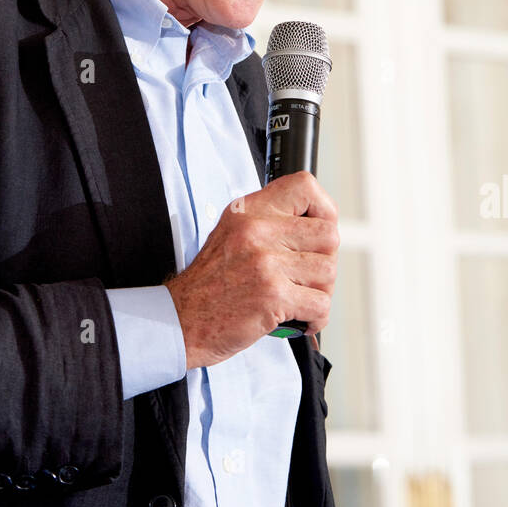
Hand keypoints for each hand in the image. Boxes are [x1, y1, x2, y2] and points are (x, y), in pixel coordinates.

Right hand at [164, 172, 337, 368]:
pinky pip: (321, 304)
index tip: (318, 231)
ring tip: (299, 299)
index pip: (305, 187)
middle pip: (328, 235)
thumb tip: (316, 224)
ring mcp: (266, 262)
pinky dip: (316, 317)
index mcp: (250, 211)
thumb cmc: (209, 283)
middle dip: (324, 260)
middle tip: (306, 276)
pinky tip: (300, 319)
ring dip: (320, 292)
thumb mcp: (232, 233)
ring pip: (328, 271)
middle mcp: (258, 230)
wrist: (180, 319)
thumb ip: (269, 222)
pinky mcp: (273, 295)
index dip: (323, 209)